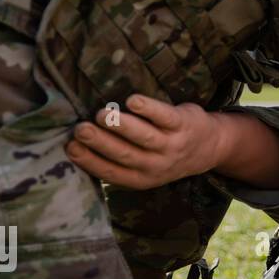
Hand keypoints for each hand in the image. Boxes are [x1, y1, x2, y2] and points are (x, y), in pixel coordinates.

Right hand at [66, 94, 223, 188]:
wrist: (209, 147)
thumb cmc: (164, 154)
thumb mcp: (143, 168)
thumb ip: (117, 159)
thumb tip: (76, 145)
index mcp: (141, 178)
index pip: (111, 172)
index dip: (89, 161)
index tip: (69, 146)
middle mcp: (156, 165)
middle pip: (125, 154)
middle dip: (100, 142)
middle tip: (80, 129)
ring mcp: (172, 145)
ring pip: (145, 137)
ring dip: (122, 126)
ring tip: (102, 114)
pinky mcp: (184, 125)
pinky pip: (165, 117)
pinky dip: (150, 109)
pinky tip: (133, 100)